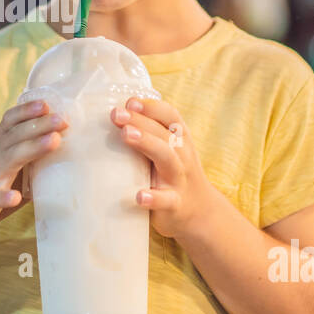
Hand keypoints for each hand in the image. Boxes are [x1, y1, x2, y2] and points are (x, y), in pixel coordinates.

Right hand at [0, 99, 66, 242]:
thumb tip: (69, 153)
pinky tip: (15, 197)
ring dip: (32, 149)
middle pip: (15, 136)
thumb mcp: (9, 167)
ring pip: (8, 160)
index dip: (27, 110)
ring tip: (53, 141)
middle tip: (62, 120)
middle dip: (39, 125)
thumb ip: (33, 159)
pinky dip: (4, 197)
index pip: (10, 121)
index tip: (47, 104)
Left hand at [111, 97, 214, 239]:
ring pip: (167, 158)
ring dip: (147, 143)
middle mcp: (182, 156)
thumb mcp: (168, 150)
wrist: (200, 212)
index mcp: (179, 140)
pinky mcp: (175, 204)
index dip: (152, 107)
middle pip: (164, 133)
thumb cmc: (173, 174)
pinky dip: (153, 198)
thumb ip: (148, 134)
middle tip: (117, 114)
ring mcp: (179, 180)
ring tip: (126, 134)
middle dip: (141, 121)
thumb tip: (113, 116)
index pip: (170, 116)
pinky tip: (139, 196)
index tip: (130, 101)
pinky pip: (166, 200)